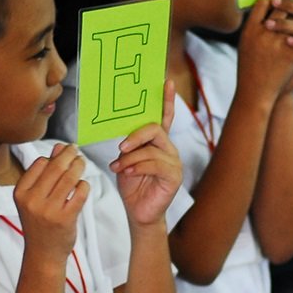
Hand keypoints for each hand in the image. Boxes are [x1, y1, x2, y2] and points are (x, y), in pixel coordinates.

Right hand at [14, 143, 88, 260]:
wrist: (43, 253)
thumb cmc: (39, 223)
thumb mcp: (34, 198)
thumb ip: (45, 173)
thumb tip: (59, 147)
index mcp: (21, 193)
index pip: (39, 163)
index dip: (53, 155)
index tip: (62, 152)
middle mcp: (33, 200)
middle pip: (55, 167)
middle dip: (69, 154)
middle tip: (76, 149)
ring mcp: (49, 210)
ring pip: (69, 177)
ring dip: (79, 165)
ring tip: (81, 162)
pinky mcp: (66, 218)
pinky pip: (80, 192)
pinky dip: (84, 184)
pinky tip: (82, 185)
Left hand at [109, 82, 182, 225]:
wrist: (138, 211)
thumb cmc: (132, 185)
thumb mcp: (125, 160)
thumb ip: (129, 145)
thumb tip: (123, 137)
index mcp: (158, 142)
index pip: (164, 116)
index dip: (167, 99)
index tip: (166, 81)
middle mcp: (168, 148)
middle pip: (155, 129)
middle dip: (135, 136)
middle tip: (121, 147)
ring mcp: (173, 162)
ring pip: (151, 149)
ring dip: (130, 159)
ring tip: (118, 168)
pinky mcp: (174, 176)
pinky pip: (155, 164)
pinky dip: (137, 167)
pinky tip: (127, 173)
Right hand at [235, 0, 292, 108]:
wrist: (255, 92)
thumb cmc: (250, 69)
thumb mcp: (246, 46)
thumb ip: (255, 28)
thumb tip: (267, 11)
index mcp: (249, 30)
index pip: (262, 3)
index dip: (271, 0)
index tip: (276, 2)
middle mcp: (263, 33)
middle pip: (281, 7)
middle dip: (289, 5)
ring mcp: (278, 42)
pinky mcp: (291, 52)